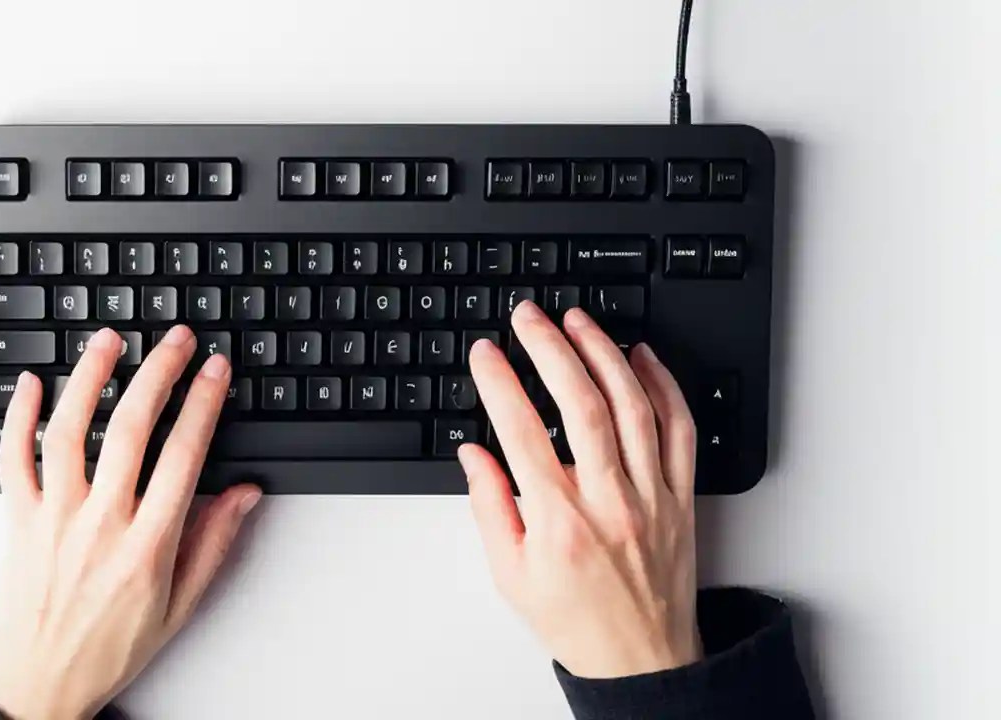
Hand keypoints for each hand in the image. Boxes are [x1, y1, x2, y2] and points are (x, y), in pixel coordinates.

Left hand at [0, 326, 261, 718]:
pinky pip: (14, 458)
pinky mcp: (17, 521)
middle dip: (158, 373)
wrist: (39, 685)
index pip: (183, 457)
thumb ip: (213, 544)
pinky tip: (32, 382)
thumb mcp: (180, 606)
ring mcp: (53, 519)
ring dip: (90, 377)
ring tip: (109, 341)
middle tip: (174, 340)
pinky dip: (19, 415)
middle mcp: (99, 525)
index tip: (214, 370)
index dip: (202, 404)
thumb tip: (244, 493)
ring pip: (69, 431)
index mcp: (146, 547)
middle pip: (130, 430)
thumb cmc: (109, 648)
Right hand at [461, 302, 701, 678]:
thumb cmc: (575, 620)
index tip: (486, 353)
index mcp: (558, 522)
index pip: (522, 432)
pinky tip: (641, 356)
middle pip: (580, 405)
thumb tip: (473, 454)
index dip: (500, 383)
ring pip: (632, 407)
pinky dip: (663, 386)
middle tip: (529, 317)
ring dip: (603, 354)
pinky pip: (680, 430)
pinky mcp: (681, 496)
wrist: (641, 661)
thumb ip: (489, 508)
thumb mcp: (510, 574)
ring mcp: (651, 495)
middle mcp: (608, 501)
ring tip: (578, 322)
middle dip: (550, 349)